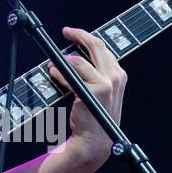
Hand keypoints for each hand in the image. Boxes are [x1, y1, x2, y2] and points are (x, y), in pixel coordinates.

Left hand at [47, 26, 127, 168]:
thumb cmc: (95, 118)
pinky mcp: (93, 91)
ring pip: (81, 61)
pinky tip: (52, 73)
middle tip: (66, 32)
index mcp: (118, 75)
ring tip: (53, 64)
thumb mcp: (99, 93)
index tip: (74, 33)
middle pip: (96, 46)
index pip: (103, 48)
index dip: (87, 37)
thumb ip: (93, 74)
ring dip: (63, 60)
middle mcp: (115, 77)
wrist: (94, 141)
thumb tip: (73, 59)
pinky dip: (60, 73)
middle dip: (79, 35)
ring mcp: (106, 83)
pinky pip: (72, 75)